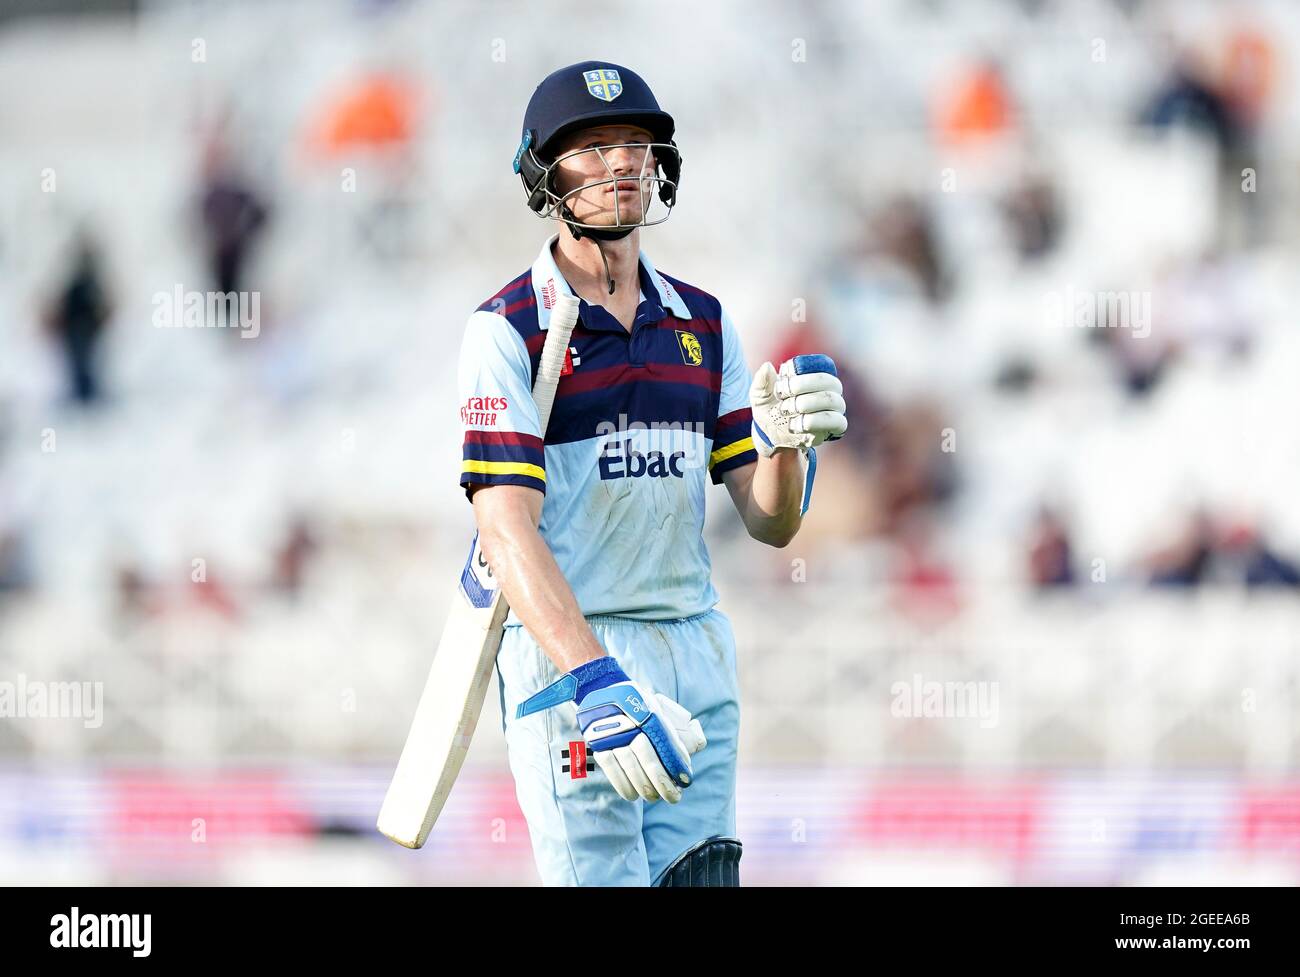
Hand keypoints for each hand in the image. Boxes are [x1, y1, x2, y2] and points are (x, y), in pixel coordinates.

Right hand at [577, 679, 705, 803]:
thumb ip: (683, 728)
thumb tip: (699, 744)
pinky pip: (610, 768)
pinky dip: (622, 785)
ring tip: (654, 797)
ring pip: (630, 765)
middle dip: (662, 782)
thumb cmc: (641, 709)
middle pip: (648, 757)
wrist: (605, 696)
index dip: (676, 762)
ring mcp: (612, 731)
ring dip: (644, 787)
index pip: (666, 740)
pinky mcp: (597, 742)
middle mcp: (630, 719)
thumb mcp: (664, 710)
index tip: (685, 780)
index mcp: (650, 709)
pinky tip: (632, 795)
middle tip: (673, 798)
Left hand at [750, 353, 846, 457]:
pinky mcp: (835, 427)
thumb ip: (761, 382)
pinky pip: (837, 421)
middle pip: (830, 382)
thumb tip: (767, 366)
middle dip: (803, 387)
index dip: (801, 374)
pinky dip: (814, 422)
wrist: (772, 437)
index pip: (820, 368)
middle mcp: (830, 390)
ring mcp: (835, 409)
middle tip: (782, 397)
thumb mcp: (760, 396)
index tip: (781, 382)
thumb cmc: (770, 411)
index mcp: (815, 377)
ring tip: (787, 411)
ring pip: (833, 400)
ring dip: (806, 404)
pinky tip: (796, 425)